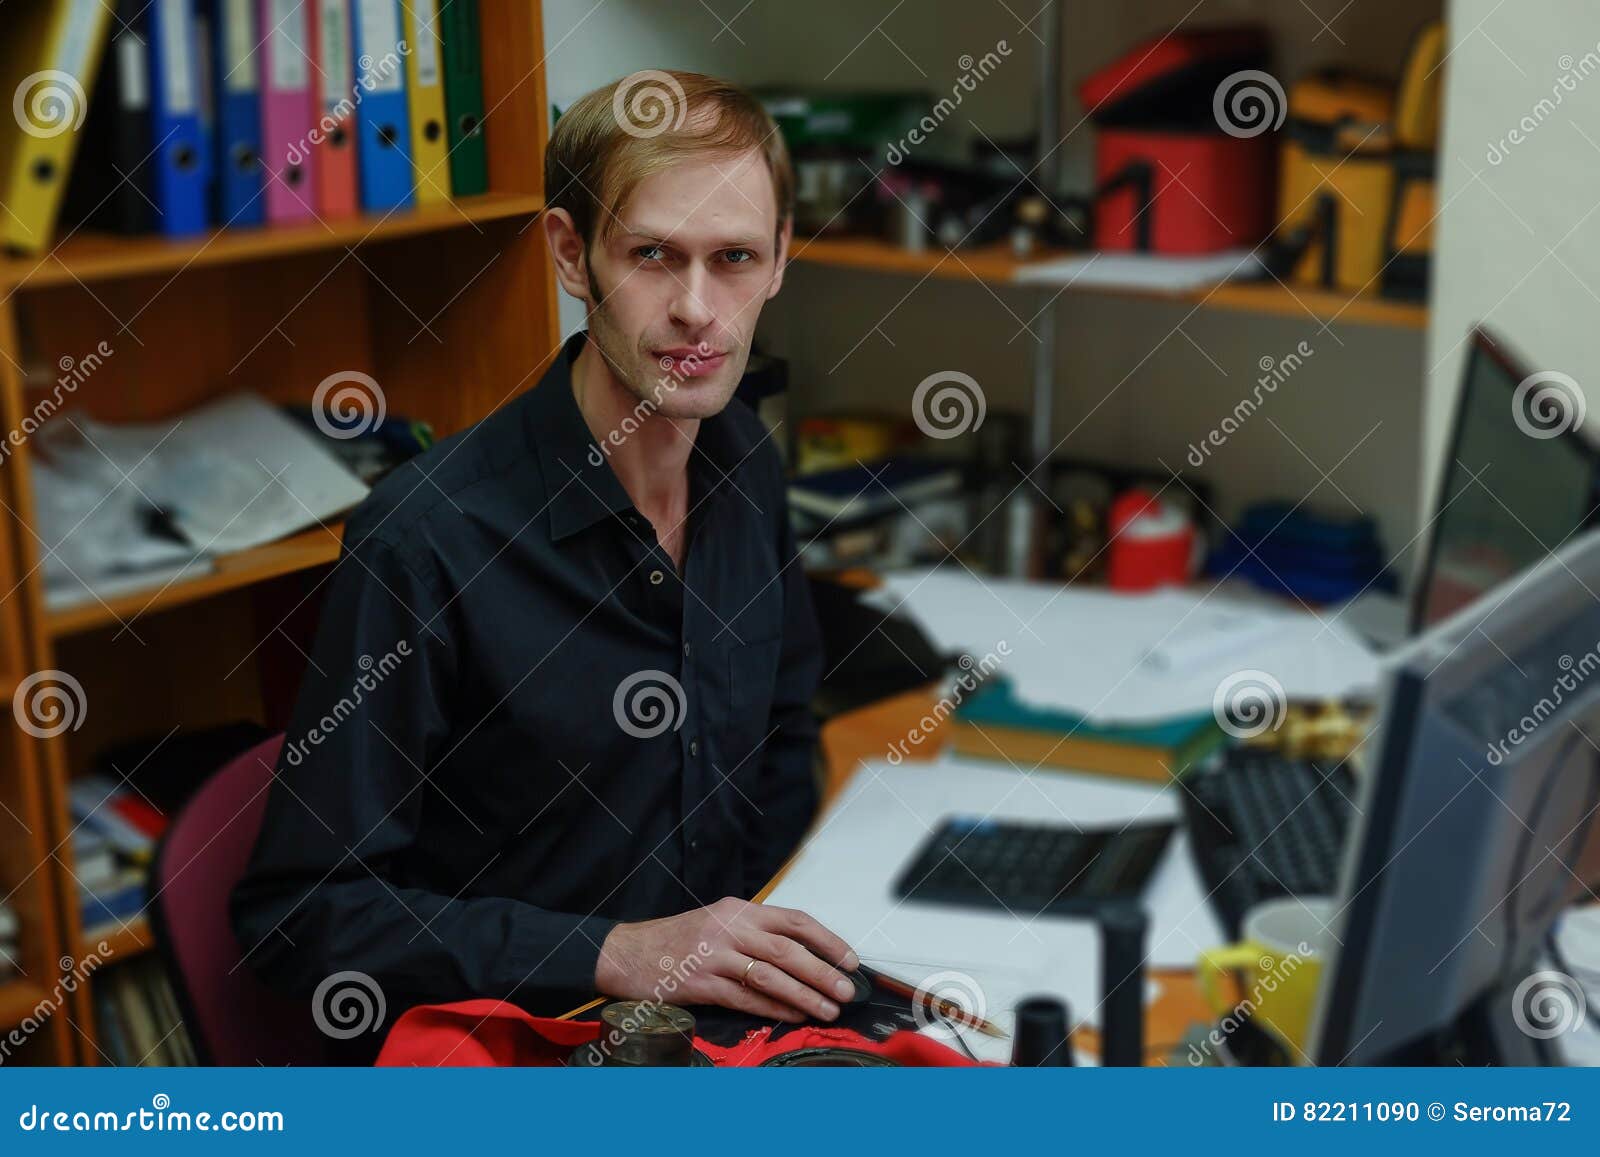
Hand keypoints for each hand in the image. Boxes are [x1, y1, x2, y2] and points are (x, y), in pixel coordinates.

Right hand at [594, 897, 859, 1022]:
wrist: (627, 953)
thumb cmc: (679, 940)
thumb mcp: (719, 923)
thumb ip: (756, 934)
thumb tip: (805, 958)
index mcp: (739, 910)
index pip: (794, 920)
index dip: (826, 940)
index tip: (850, 959)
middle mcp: (730, 928)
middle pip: (787, 949)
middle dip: (822, 971)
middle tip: (847, 990)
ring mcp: (714, 955)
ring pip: (770, 975)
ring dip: (804, 994)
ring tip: (828, 1009)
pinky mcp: (701, 983)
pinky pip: (745, 997)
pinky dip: (773, 1007)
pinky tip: (793, 1015)